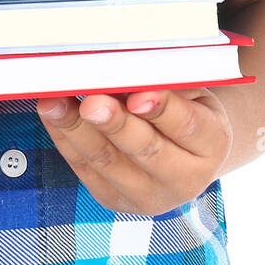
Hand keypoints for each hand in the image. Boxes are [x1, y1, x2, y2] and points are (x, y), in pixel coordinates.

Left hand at [36, 88, 233, 215]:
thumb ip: (165, 80)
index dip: (161, 109)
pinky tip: (52, 114)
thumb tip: (128, 64)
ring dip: (77, 130)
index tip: (138, 95)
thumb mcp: (189, 89)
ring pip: (108, 162)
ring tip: (55, 103)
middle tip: (92, 103)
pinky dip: (65, 138)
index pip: (186, 125)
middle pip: (146, 150)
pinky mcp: (115, 200)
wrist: (184, 151)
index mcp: (212, 143)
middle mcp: (185, 179)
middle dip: (115, 124)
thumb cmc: (185, 107)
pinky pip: (84, 169)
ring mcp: (148, 196)